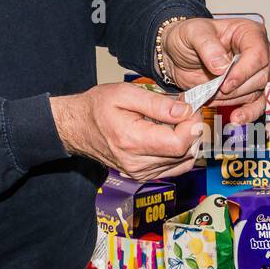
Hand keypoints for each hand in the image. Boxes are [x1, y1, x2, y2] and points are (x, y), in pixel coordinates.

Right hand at [51, 82, 206, 181]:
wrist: (77, 127)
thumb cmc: (97, 107)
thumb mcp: (125, 93)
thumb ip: (157, 103)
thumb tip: (184, 111)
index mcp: (132, 141)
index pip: (178, 144)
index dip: (192, 126)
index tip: (191, 109)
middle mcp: (136, 163)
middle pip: (184, 153)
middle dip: (191, 130)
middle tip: (186, 110)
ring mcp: (139, 172)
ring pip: (183, 162)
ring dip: (188, 141)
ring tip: (177, 120)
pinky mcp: (142, 175)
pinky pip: (174, 167)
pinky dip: (180, 151)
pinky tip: (172, 134)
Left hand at [159, 17, 269, 123]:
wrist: (176, 54)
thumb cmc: (187, 37)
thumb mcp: (192, 33)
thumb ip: (207, 46)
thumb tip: (223, 66)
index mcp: (249, 32)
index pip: (258, 54)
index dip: (244, 71)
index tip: (226, 82)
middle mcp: (257, 52)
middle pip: (259, 76)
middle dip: (235, 87)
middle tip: (213, 89)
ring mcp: (253, 73)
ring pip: (256, 92)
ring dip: (232, 99)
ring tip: (210, 96)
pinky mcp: (246, 90)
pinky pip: (256, 105)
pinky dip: (247, 113)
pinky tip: (236, 118)